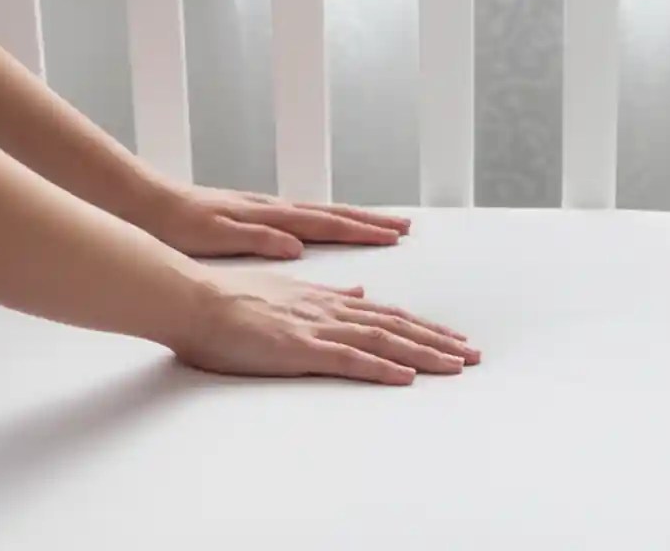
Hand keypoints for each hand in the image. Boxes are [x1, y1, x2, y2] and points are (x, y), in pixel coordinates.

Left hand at [144, 186, 411, 258]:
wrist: (148, 203)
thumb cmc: (178, 223)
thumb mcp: (216, 235)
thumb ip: (258, 239)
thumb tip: (296, 246)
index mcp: (271, 217)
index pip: (327, 223)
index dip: (363, 231)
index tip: (393, 235)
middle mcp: (276, 210)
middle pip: (335, 214)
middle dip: (372, 222)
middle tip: (404, 227)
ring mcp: (270, 211)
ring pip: (324, 213)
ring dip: (357, 219)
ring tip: (383, 224)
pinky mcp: (260, 216)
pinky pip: (308, 218)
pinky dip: (332, 221)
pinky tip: (336, 227)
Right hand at [173, 268, 478, 384]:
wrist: (195, 299)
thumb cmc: (231, 302)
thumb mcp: (289, 293)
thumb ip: (328, 295)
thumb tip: (360, 293)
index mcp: (329, 301)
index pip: (388, 315)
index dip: (423, 327)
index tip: (453, 337)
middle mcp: (332, 310)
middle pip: (398, 326)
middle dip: (439, 340)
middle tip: (473, 354)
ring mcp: (319, 328)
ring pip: (384, 341)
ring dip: (424, 353)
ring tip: (457, 365)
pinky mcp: (301, 347)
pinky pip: (350, 360)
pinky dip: (382, 368)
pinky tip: (407, 377)